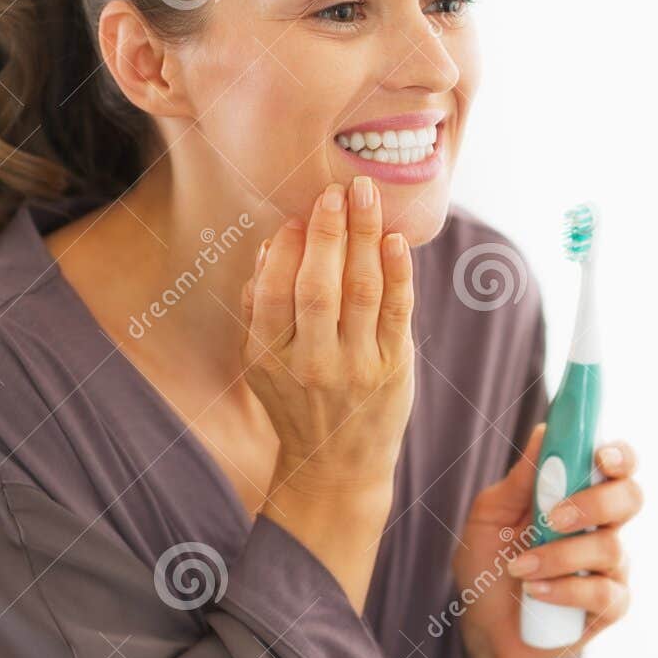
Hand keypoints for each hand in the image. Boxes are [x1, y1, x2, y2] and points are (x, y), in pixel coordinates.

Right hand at [239, 176, 414, 502]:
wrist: (337, 465)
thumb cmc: (296, 402)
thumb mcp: (261, 364)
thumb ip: (260, 308)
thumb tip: (273, 245)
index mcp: (269, 358)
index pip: (275, 292)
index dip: (287, 250)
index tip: (297, 216)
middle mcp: (312, 363)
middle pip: (319, 287)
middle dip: (327, 232)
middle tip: (334, 191)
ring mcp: (357, 367)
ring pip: (361, 291)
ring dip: (364, 236)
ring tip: (366, 195)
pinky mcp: (393, 368)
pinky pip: (398, 311)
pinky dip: (398, 272)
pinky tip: (394, 239)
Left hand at [451, 424, 642, 657]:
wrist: (481, 626)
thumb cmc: (489, 564)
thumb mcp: (491, 515)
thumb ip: (520, 480)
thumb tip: (544, 431)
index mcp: (579, 496)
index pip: (617, 465)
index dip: (619, 454)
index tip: (600, 455)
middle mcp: (603, 527)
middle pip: (630, 498)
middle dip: (594, 503)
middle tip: (553, 518)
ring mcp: (610, 568)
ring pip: (610, 548)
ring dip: (559, 556)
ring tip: (519, 568)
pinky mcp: (609, 608)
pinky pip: (604, 593)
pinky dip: (565, 590)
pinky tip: (535, 593)